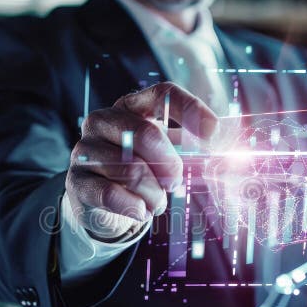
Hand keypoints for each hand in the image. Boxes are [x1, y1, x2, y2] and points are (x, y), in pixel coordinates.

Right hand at [66, 82, 218, 239]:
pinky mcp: (76, 181)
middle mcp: (102, 121)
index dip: (191, 110)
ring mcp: (85, 150)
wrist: (99, 203)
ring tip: (155, 202)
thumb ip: (193, 150)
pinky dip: (135, 209)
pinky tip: (139, 211)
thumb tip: (230, 151)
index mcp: (130, 107)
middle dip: (170, 166)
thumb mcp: (165, 156)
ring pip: (132, 171)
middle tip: (174, 183)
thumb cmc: (140, 171)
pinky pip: (112, 195)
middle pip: (147, 135)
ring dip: (154, 195)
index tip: (214, 133)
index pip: (162, 94)